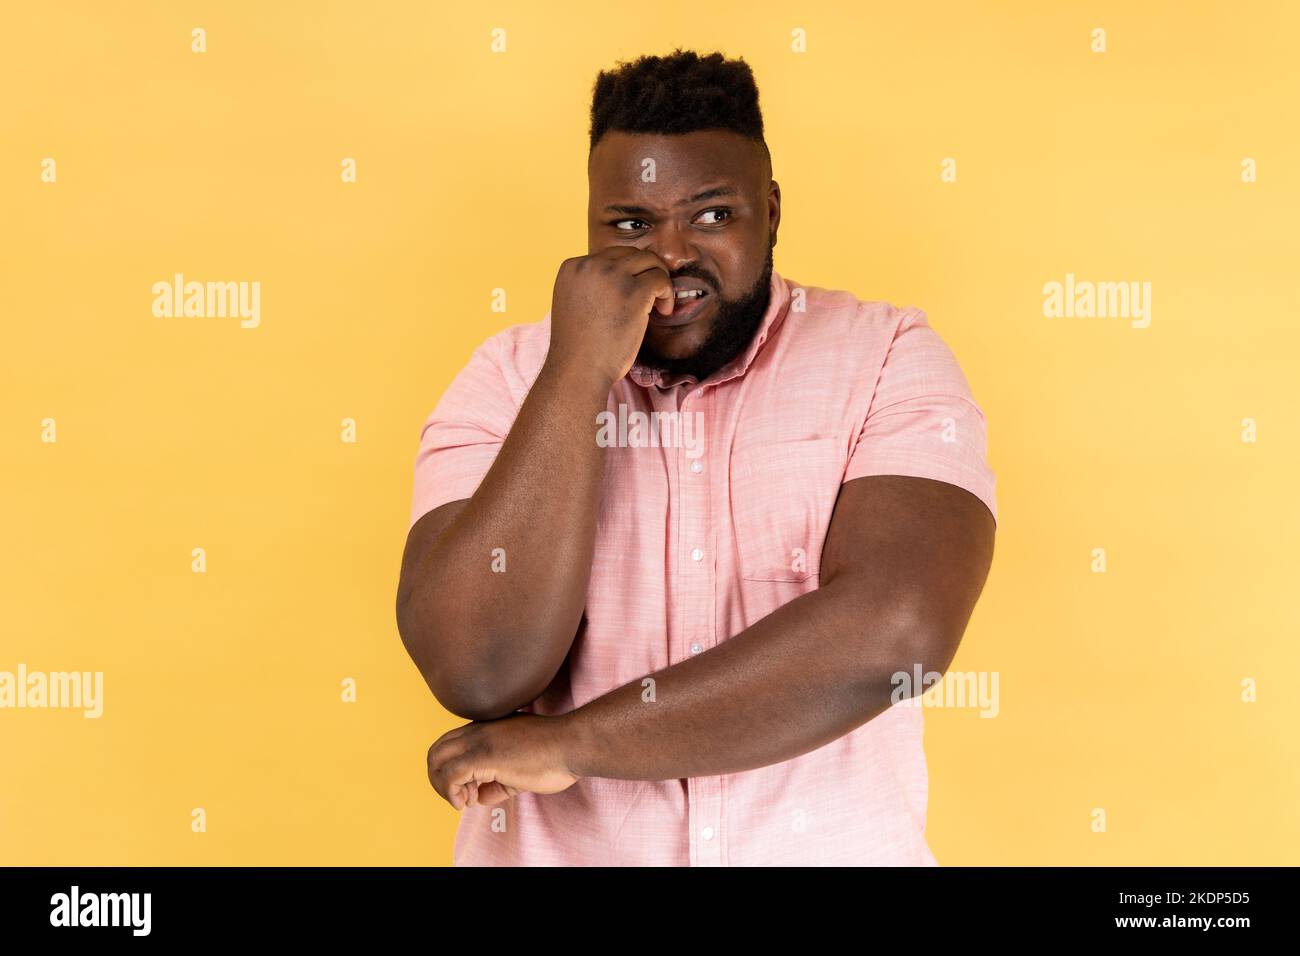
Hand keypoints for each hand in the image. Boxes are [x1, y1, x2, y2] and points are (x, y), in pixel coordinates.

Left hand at [426, 713, 580, 809]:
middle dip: (440, 780)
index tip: (472, 789)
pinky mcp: (483, 756)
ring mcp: (479, 741)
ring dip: (443, 787)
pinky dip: (451, 792)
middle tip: (462, 797)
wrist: (571, 744)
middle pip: (436, 751)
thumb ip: (496, 783)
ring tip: (465, 800)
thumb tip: (480, 798)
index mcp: (486, 728)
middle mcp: (477, 730)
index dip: (452, 772)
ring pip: (436, 761)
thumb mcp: (518, 769)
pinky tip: (468, 802)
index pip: (449, 745)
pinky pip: (450, 775)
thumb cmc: (554, 755)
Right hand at [546, 246, 674, 385]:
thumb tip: (624, 275)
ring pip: (649, 261)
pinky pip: (660, 278)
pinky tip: (662, 311)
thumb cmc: (579, 348)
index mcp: (572, 267)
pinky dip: (667, 293)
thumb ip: (592, 285)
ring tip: (658, 304)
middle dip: (644, 273)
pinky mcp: (633, 291)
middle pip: (630, 254)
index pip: (608, 257)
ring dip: (658, 279)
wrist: (578, 371)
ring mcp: (612, 276)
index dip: (625, 275)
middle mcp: (589, 265)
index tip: (629, 297)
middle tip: (651, 296)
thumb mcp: (575, 304)